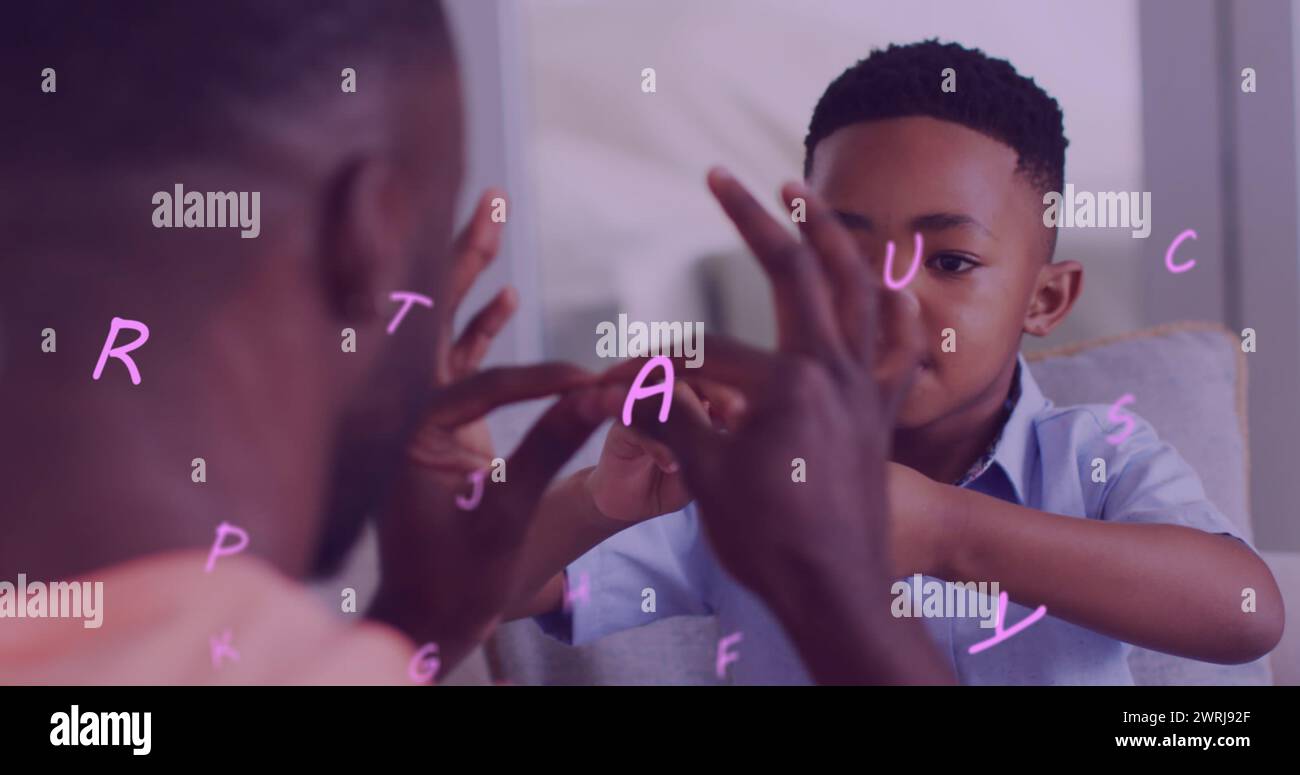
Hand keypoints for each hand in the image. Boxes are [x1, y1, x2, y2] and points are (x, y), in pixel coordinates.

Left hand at [369, 189, 603, 675]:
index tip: (592, 383)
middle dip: (462, 256)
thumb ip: (552, 448)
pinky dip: (476, 325)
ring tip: (492, 212)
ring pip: (439, 327)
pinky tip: (505, 294)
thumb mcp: (510, 516)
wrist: (427, 613)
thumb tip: (600, 396)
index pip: (476, 382)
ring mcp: (412, 412)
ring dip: (468, 274)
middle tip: (490, 198)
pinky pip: (455, 360)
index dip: (538, 380)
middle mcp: (396, 412)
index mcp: (403, 435)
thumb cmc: (461, 576)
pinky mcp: (432, 421)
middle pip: (429, 316)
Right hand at [599, 168, 950, 682]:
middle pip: (805, 273)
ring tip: (810, 198)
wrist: (836, 595)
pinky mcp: (881, 416)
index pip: (710, 345)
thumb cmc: (770, 541)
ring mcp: (867, 391)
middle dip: (765, 220)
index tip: (621, 373)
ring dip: (836, 239)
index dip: (659, 354)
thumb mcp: (705, 476)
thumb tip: (624, 383)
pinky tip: (893, 284)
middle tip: (730, 180)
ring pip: (864, 293)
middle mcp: (838, 371)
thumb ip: (669, 415)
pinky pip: (901, 350)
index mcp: (792, 382)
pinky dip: (897, 310)